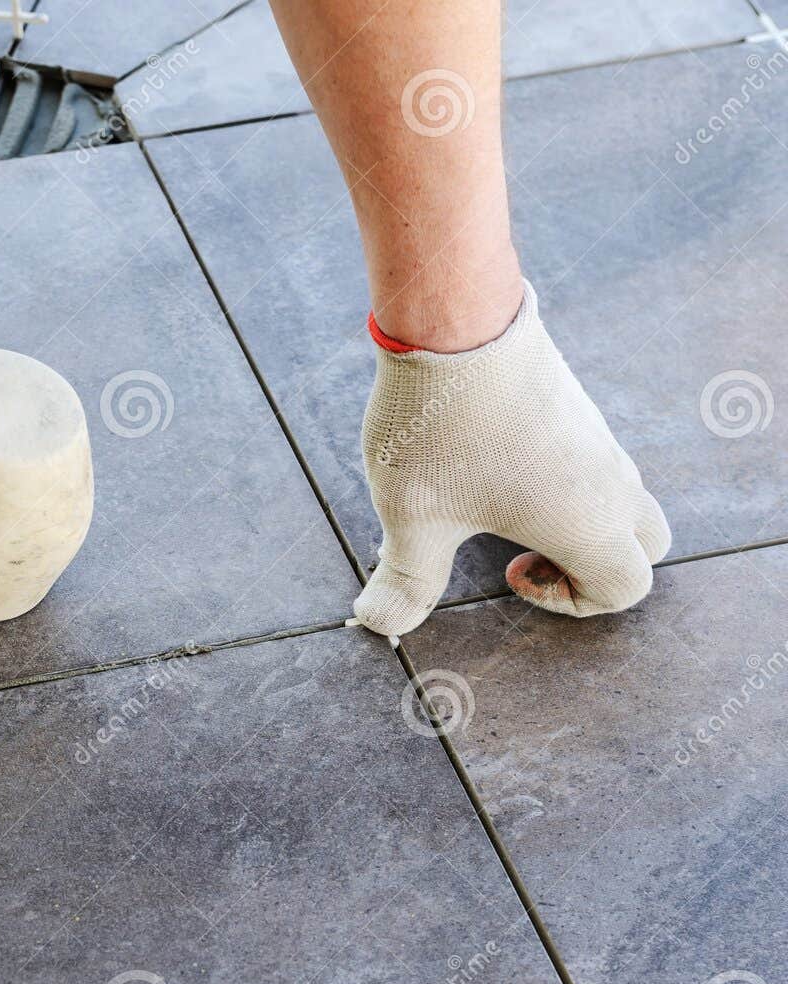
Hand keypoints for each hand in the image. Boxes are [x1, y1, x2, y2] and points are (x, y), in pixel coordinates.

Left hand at [353, 281, 669, 635]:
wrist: (456, 321)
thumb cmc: (440, 428)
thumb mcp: (411, 520)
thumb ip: (404, 581)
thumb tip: (377, 623)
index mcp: (587, 523)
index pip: (628, 586)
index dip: (576, 604)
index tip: (510, 573)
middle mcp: (609, 481)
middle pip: (645, 543)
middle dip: (594, 564)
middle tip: (523, 551)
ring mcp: (596, 437)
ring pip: (617, 495)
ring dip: (572, 517)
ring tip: (490, 503)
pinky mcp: (572, 404)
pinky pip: (588, 458)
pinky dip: (557, 478)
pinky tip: (485, 460)